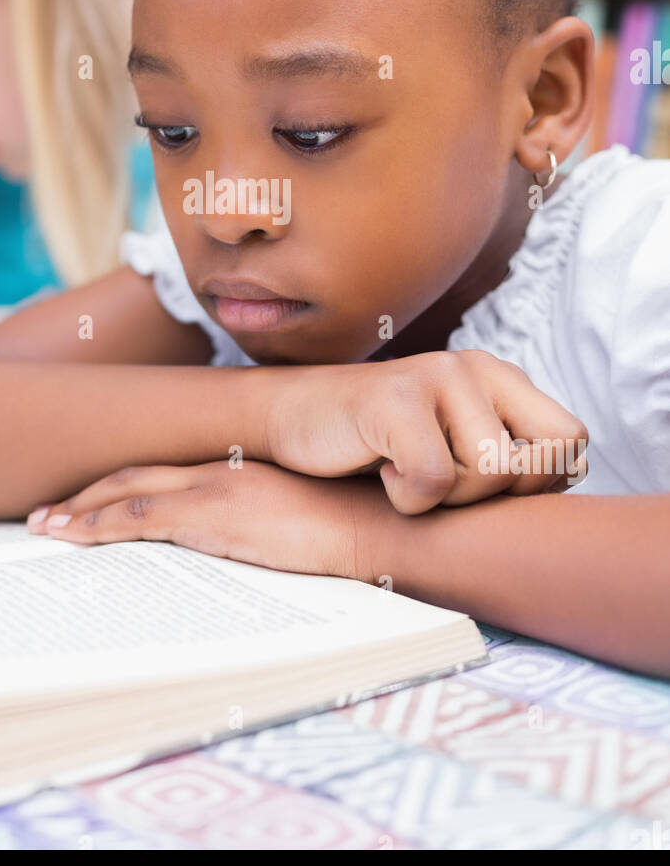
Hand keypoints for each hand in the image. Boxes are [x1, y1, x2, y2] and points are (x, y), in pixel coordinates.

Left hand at [26, 459, 393, 584]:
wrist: (375, 525)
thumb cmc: (351, 526)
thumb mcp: (299, 518)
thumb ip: (265, 521)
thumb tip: (246, 545)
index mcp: (238, 469)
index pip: (164, 471)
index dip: (120, 484)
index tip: (89, 497)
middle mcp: (217, 470)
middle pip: (133, 476)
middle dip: (85, 495)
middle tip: (47, 514)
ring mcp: (211, 489)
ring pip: (124, 494)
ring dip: (77, 512)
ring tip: (42, 527)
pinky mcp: (211, 515)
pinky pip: (136, 518)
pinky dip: (96, 526)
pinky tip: (70, 537)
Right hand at [264, 350, 587, 514]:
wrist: (290, 419)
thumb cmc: (375, 446)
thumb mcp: (454, 447)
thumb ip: (512, 458)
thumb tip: (575, 471)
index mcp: (500, 377)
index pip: (572, 440)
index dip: (539, 483)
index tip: (484, 488)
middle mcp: (476, 367)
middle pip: (538, 462)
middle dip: (496, 495)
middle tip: (445, 484)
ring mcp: (436, 376)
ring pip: (490, 473)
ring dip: (446, 498)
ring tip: (406, 471)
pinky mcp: (394, 399)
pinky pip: (434, 480)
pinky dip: (407, 498)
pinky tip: (379, 469)